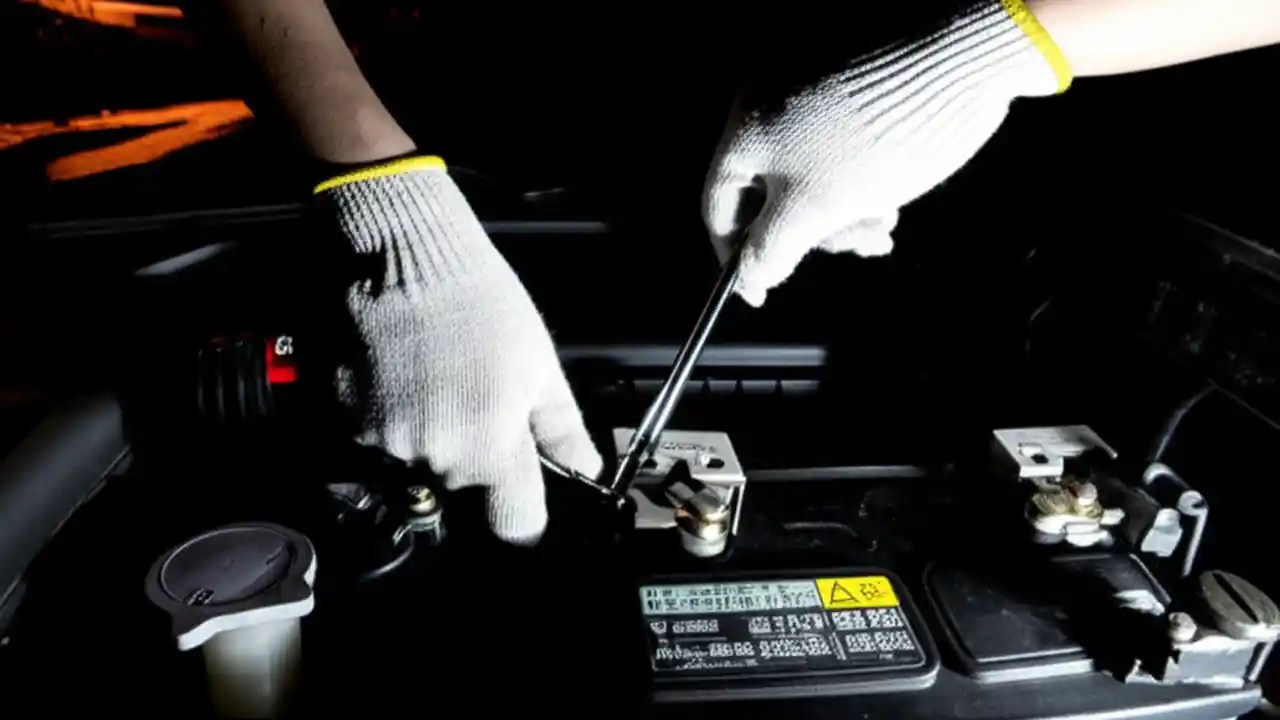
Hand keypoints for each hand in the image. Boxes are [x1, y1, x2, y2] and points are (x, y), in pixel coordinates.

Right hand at [317, 157, 602, 543]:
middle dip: (478, 455)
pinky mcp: (353, 421)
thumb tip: (585, 470)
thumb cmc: (486, 307)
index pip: (515, 526)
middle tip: (480, 398)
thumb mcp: (541, 366)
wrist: (409, 259)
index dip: (524, 516)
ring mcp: (390, 443)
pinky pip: (383, 439)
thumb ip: (562, 431)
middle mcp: (439, 459)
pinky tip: (407, 375)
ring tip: (441, 378)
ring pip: (423, 462)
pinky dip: (397, 417)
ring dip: (435, 435)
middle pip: (466, 487)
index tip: (525, 498)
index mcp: (492, 450)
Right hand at [703, 0, 1071, 305]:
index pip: (718, 208)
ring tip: (881, 227)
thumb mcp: (815, 210)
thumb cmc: (874, 145)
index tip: (757, 294)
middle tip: (856, 244)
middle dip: (815, 237)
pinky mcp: (843, 123)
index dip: (736, 257)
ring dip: (844, 224)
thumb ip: (771, 249)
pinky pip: (833, 179)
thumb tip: (751, 279)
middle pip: (767, 207)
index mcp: (746, 131)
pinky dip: (857, 203)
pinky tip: (887, 210)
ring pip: (807, 198)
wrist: (952, 82)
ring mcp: (808, 119)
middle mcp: (769, 119)